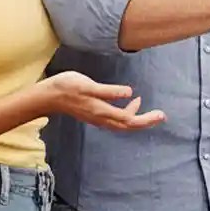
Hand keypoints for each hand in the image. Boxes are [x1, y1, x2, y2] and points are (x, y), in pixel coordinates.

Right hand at [42, 71, 165, 130]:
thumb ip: (109, 91)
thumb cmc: (67, 87)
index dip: (146, 119)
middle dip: (146, 121)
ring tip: (148, 109)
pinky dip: (127, 114)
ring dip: (137, 118)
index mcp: (102, 111)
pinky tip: (130, 103)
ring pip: (122, 124)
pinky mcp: (95, 115)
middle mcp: (102, 118)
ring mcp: (98, 118)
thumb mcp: (88, 85)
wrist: (48, 96)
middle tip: (161, 115)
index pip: (130, 120)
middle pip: (129, 125)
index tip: (160, 114)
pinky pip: (116, 120)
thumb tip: (129, 93)